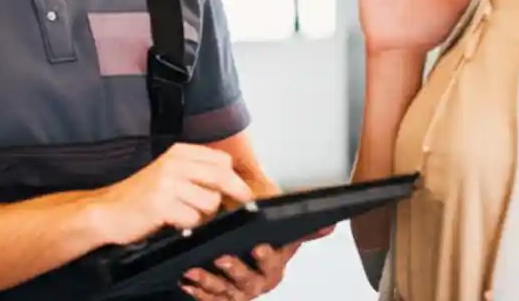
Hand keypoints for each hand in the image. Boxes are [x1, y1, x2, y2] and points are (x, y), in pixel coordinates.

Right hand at [90, 144, 253, 245]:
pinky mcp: (161, 204)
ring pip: (210, 200)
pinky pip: (193, 218)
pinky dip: (188, 225)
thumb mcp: (169, 174)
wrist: (107, 211)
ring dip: (205, 214)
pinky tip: (175, 223)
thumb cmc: (141, 196)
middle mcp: (174, 163)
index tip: (240, 192)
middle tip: (242, 205)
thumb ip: (196, 173)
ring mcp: (167, 183)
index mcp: (179, 152)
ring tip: (188, 215)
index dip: (234, 177)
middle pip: (222, 176)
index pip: (221, 160)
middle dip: (236, 193)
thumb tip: (232, 185)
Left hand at [179, 223, 331, 298]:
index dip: (266, 257)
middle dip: (235, 270)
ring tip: (194, 269)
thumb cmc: (266, 247)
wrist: (250, 263)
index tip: (258, 247)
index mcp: (275, 267)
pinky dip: (198, 291)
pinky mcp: (221, 299)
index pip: (273, 263)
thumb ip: (305, 231)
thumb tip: (331, 224)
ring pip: (224, 290)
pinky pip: (209, 298)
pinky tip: (187, 281)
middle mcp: (259, 284)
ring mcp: (239, 294)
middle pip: (248, 281)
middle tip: (222, 258)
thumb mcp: (284, 238)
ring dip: (209, 281)